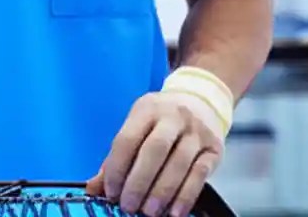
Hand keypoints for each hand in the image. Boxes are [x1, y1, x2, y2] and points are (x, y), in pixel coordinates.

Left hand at [85, 92, 224, 216]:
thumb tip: (93, 188)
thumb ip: (116, 157)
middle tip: (129, 205)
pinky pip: (200, 174)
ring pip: (178, 164)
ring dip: (161, 192)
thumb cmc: (162, 119)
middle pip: (154, 150)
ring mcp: (196, 131)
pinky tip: (174, 211)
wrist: (202, 100)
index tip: (111, 192)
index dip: (116, 168)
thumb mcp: (137, 126)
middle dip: (138, 182)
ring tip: (148, 212)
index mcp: (147, 109)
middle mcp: (173, 117)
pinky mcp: (214, 148)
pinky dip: (186, 196)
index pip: (127, 139)